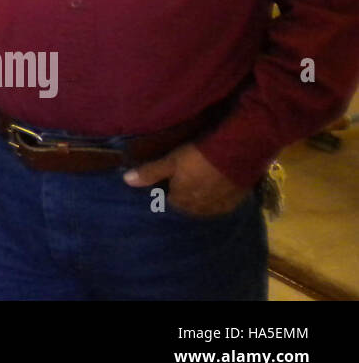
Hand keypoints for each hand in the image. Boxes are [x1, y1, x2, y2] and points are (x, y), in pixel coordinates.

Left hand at [124, 143, 248, 216]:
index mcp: (183, 200)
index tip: (166, 186)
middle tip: (183, 185)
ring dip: (200, 201)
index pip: (170, 203)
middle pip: (188, 207)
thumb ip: (150, 172)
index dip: (167, 194)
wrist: (235, 153)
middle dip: (183, 199)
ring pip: (205, 208)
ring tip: (198, 189)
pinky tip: (217, 192)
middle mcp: (200, 208)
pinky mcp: (235, 201)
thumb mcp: (171, 162)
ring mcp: (219, 206)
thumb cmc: (197, 157)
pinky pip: (223, 206)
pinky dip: (217, 201)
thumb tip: (126, 181)